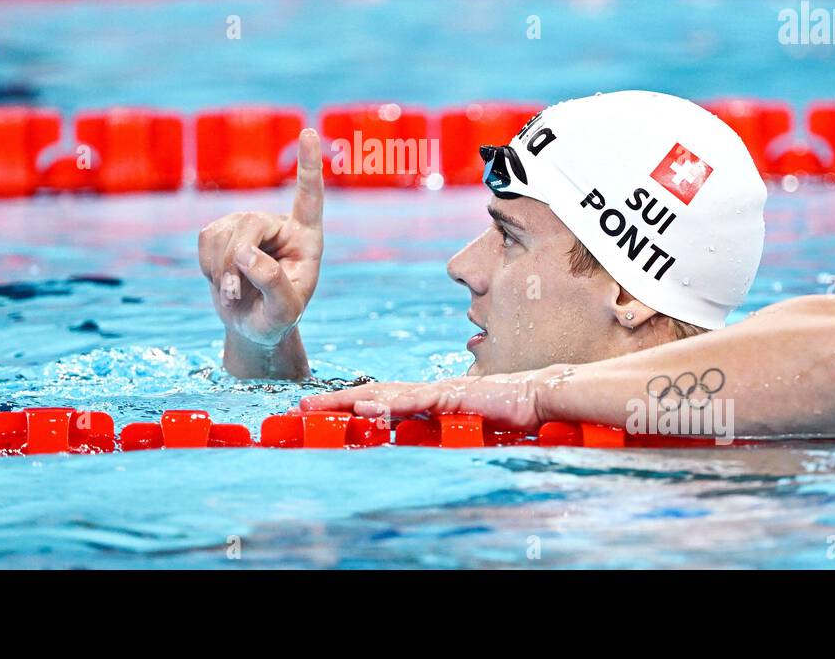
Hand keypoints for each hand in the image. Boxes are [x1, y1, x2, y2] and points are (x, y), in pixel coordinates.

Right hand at [198, 128, 323, 347]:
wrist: (251, 327)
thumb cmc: (276, 319)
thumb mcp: (284, 312)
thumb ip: (273, 283)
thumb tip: (247, 253)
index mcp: (306, 238)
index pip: (308, 196)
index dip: (308, 165)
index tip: (308, 133)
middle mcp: (280, 225)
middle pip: (250, 224)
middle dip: (235, 260)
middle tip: (233, 293)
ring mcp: (250, 225)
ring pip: (223, 232)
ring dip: (220, 269)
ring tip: (232, 293)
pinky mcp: (223, 231)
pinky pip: (205, 238)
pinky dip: (207, 265)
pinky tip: (221, 280)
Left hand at [298, 372, 547, 429]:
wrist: (536, 398)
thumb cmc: (502, 415)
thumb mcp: (459, 429)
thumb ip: (436, 432)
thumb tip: (412, 443)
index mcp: (422, 401)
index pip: (375, 400)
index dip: (343, 405)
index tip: (313, 413)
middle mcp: (422, 392)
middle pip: (370, 393)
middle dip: (333, 401)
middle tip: (299, 408)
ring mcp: (435, 392)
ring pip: (384, 393)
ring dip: (348, 400)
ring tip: (317, 407)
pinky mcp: (452, 397)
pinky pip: (416, 401)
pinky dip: (390, 403)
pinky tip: (368, 407)